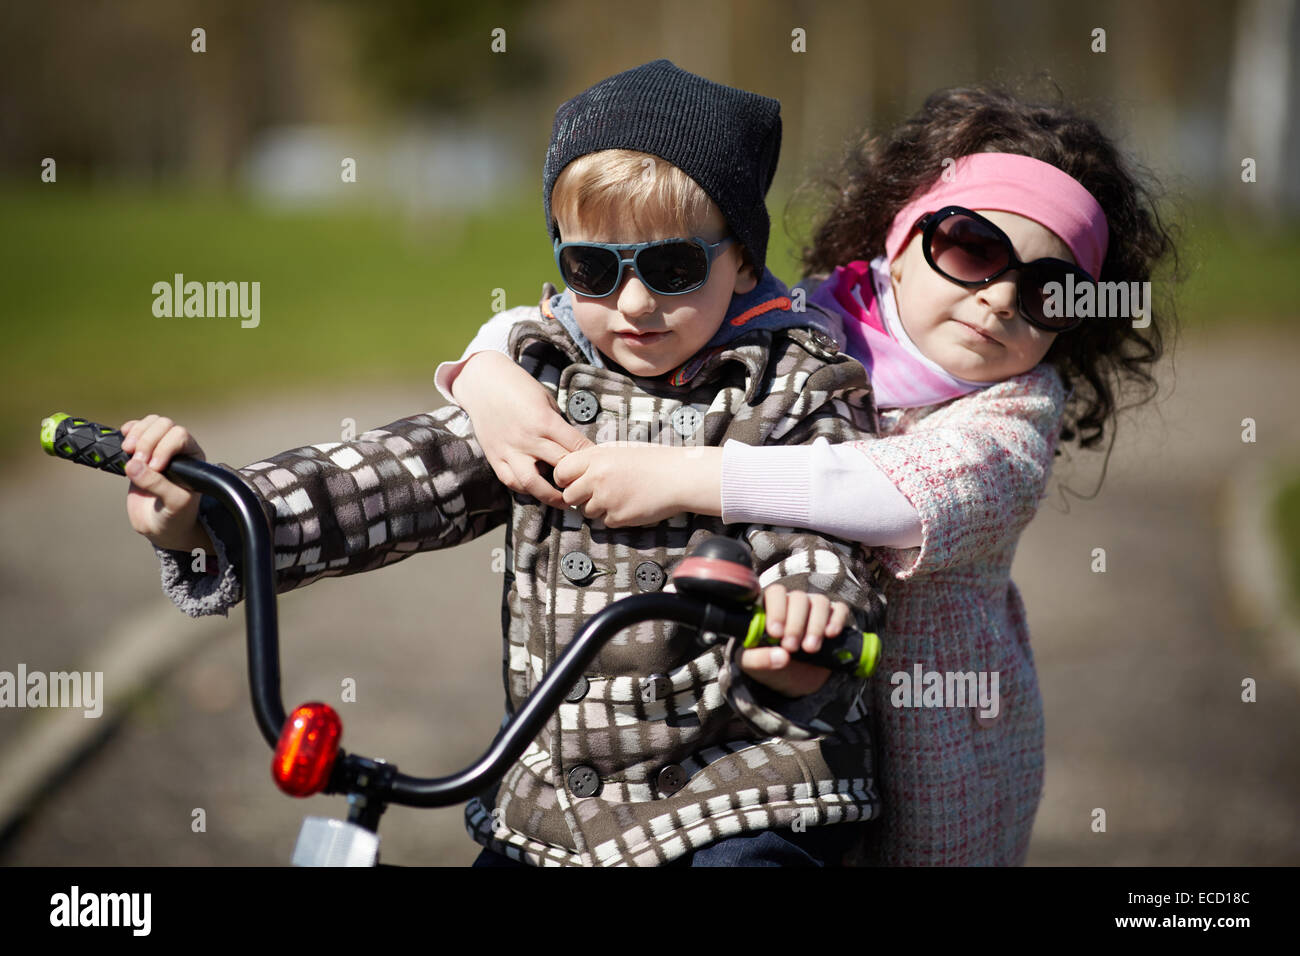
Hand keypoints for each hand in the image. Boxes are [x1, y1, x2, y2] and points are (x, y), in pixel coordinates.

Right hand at [121, 414, 211, 552]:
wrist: (161, 526)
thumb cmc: (175, 515)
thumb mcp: (173, 503)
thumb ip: (157, 485)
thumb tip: (133, 465)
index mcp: (193, 458)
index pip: (179, 436)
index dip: (163, 447)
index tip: (154, 467)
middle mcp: (178, 450)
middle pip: (164, 425)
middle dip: (148, 441)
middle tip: (138, 462)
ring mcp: (160, 448)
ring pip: (151, 423)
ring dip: (138, 434)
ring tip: (129, 453)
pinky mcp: (142, 452)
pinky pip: (137, 430)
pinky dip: (130, 431)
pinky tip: (125, 443)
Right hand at [452, 351, 592, 508]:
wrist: (482, 381)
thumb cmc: (518, 386)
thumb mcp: (545, 399)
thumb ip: (558, 424)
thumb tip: (574, 446)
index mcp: (543, 421)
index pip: (576, 446)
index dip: (592, 457)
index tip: (601, 465)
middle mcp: (527, 439)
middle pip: (559, 467)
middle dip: (576, 479)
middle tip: (589, 487)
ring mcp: (509, 450)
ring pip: (532, 484)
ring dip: (550, 496)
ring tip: (565, 501)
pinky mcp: (494, 457)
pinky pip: (511, 481)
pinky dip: (525, 489)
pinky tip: (537, 491)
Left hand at [553, 443, 721, 525]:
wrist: (678, 478)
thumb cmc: (652, 462)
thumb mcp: (619, 451)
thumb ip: (594, 460)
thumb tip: (572, 472)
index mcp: (596, 458)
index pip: (561, 472)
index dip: (564, 479)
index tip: (573, 481)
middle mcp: (597, 479)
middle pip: (569, 496)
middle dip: (579, 497)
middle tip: (595, 493)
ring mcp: (607, 500)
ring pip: (587, 511)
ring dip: (598, 507)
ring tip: (620, 495)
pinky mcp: (618, 518)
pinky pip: (605, 521)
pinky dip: (615, 516)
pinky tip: (630, 504)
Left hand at [739, 584, 851, 696]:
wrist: (793, 681)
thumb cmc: (769, 666)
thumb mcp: (753, 666)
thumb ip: (758, 660)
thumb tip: (781, 656)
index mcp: (770, 608)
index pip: (775, 593)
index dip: (776, 610)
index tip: (776, 633)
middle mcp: (793, 604)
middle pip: (798, 598)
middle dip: (796, 624)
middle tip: (791, 647)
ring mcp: (814, 609)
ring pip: (820, 602)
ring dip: (815, 625)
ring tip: (809, 648)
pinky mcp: (833, 618)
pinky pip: (840, 609)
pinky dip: (836, 620)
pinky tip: (830, 634)